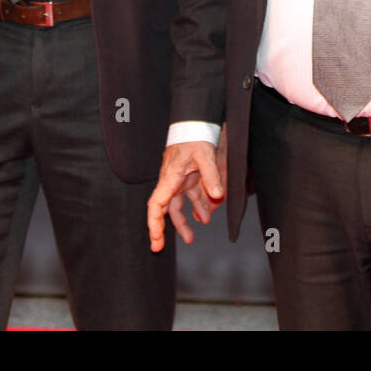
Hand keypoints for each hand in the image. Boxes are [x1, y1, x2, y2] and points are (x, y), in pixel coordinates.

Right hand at [146, 134, 225, 251]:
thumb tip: (217, 196)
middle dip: (163, 229)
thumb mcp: (205, 155)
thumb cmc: (195, 136)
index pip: (156, 205)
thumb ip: (211, 176)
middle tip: (159, 248)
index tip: (155, 239)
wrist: (195, 123)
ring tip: (191, 237)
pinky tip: (203, 216)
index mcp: (170, 178)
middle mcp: (171, 181)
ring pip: (178, 205)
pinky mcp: (187, 177)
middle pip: (164, 209)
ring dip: (184, 221)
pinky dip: (196, 207)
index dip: (154, 223)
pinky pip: (189, 196)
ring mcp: (179, 180)